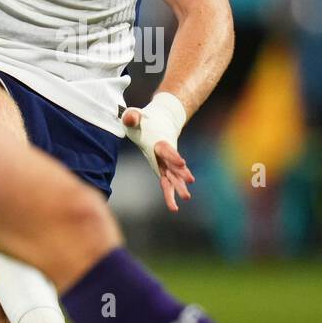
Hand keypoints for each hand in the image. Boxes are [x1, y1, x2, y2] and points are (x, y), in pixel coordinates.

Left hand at [123, 93, 194, 212]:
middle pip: (174, 165)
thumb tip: (132, 119)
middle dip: (181, 173)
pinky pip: (168, 182)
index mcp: (159, 141)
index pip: (167, 150)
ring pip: (173, 177)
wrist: (160, 120)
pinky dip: (171, 193)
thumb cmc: (144, 120)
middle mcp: (165, 154)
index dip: (173, 156)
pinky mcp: (164, 168)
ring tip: (186, 198)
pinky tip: (174, 207)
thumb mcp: (135, 115)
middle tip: (190, 181)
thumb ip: (133, 117)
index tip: (182, 163)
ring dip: (179, 187)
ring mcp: (166, 162)